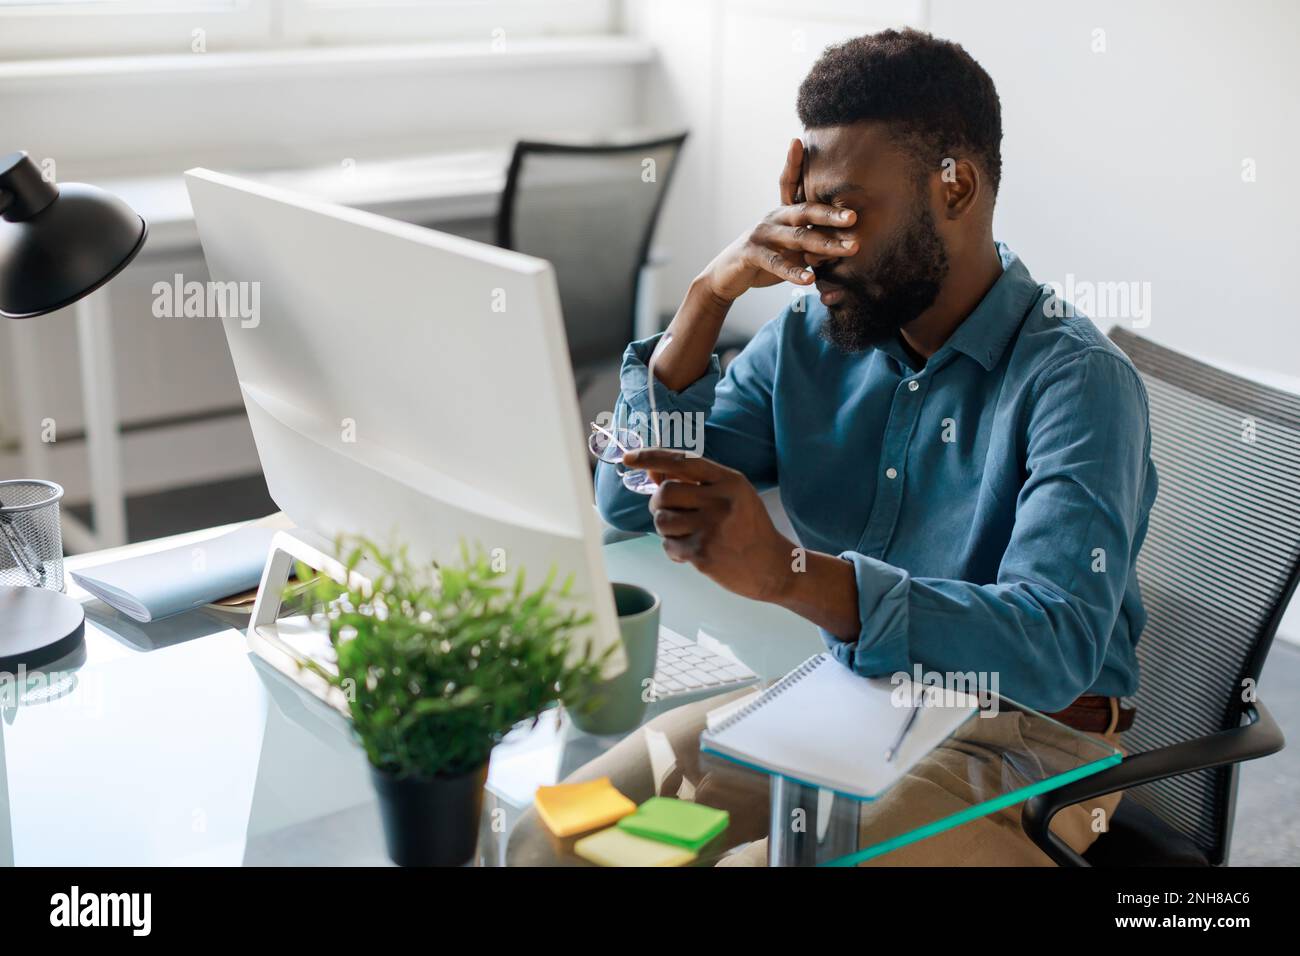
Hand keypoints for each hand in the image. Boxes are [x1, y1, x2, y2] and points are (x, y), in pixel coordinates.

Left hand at [624, 448, 794, 601]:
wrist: (774, 567)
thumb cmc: (749, 529)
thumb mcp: (731, 496)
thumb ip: (694, 482)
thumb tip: (653, 470)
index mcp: (730, 480)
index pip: (682, 461)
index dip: (651, 457)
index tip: (629, 458)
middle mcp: (721, 500)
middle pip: (665, 492)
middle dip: (659, 504)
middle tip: (672, 514)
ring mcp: (711, 527)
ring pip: (661, 520)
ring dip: (667, 529)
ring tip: (688, 535)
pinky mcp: (703, 552)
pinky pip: (668, 545)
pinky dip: (674, 550)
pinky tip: (693, 552)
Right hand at [700, 137, 858, 302]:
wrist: (728, 275)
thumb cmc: (766, 258)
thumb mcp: (790, 246)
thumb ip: (813, 242)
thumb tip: (847, 243)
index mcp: (783, 212)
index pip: (790, 183)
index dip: (794, 162)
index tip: (799, 141)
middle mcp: (773, 218)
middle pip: (805, 211)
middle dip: (831, 214)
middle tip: (854, 217)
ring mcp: (762, 235)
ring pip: (798, 237)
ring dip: (826, 244)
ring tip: (850, 249)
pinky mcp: (752, 254)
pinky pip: (776, 263)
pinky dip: (795, 272)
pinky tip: (810, 279)